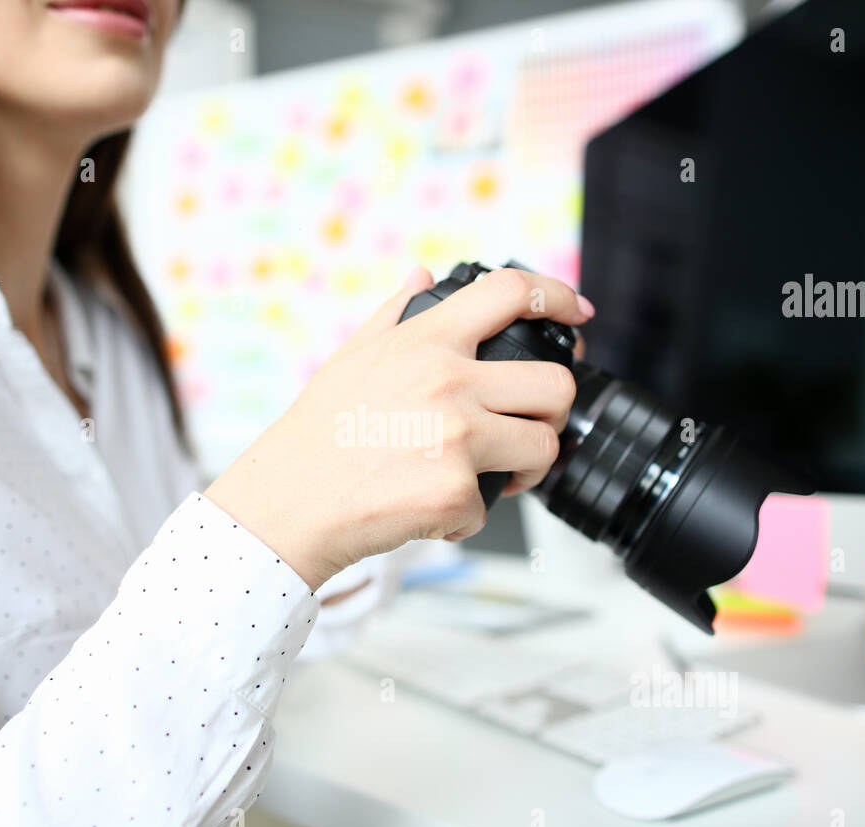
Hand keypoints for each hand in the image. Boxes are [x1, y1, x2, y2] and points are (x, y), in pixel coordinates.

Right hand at [205, 266, 593, 589]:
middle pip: (555, 386)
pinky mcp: (455, 493)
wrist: (287, 503)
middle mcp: (448, 382)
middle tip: (530, 426)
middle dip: (553, 412)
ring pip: (543, 448)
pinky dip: (467, 514)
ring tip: (494, 474)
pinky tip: (432, 507)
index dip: (558, 296)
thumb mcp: (351, 357)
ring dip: (527, 466)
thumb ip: (396, 312)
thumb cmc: (316, 434)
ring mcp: (457, 438)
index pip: (512, 293)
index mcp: (427, 341)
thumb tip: (423, 273)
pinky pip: (493, 505)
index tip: (577, 313)